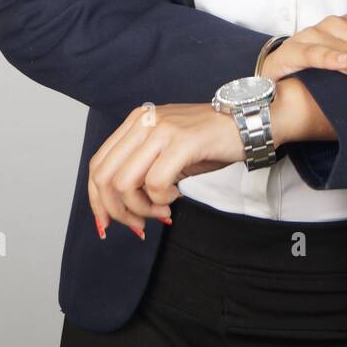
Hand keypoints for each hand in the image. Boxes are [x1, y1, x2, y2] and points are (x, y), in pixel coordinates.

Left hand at [88, 102, 244, 237]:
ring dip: (141, 208)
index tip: (107, 225)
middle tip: (139, 225)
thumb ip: (140, 170)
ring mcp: (162, 129)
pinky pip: (155, 183)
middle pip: (104, 177)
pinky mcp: (182, 141)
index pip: (97, 165)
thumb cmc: (209, 142)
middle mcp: (143, 121)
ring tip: (163, 209)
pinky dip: (161, 199)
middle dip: (117, 211)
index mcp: (135, 122)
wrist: (248, 123)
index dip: (97, 201)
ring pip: (124, 183)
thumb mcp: (166, 151)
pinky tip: (176, 197)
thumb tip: (118, 209)